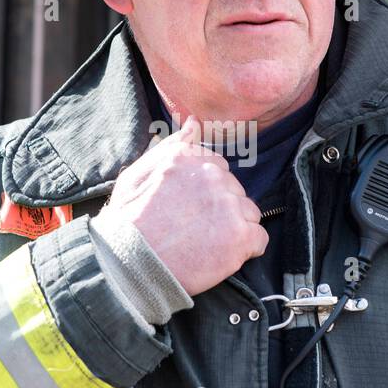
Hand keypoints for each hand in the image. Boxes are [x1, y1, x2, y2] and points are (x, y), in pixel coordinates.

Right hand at [95, 115, 268, 295]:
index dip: (205, 193)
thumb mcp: (138, 174)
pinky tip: (220, 257)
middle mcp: (213, 175)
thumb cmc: (128, 223)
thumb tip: (194, 122)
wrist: (129, 265)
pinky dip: (245, 250)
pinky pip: (259, 240)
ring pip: (249, 214)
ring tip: (205, 245)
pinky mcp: (241, 236)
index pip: (218, 168)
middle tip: (193, 230)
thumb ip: (171, 145)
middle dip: (220, 210)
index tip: (189, 209)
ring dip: (234, 229)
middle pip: (234, 191)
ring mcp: (229, 205)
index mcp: (189, 157)